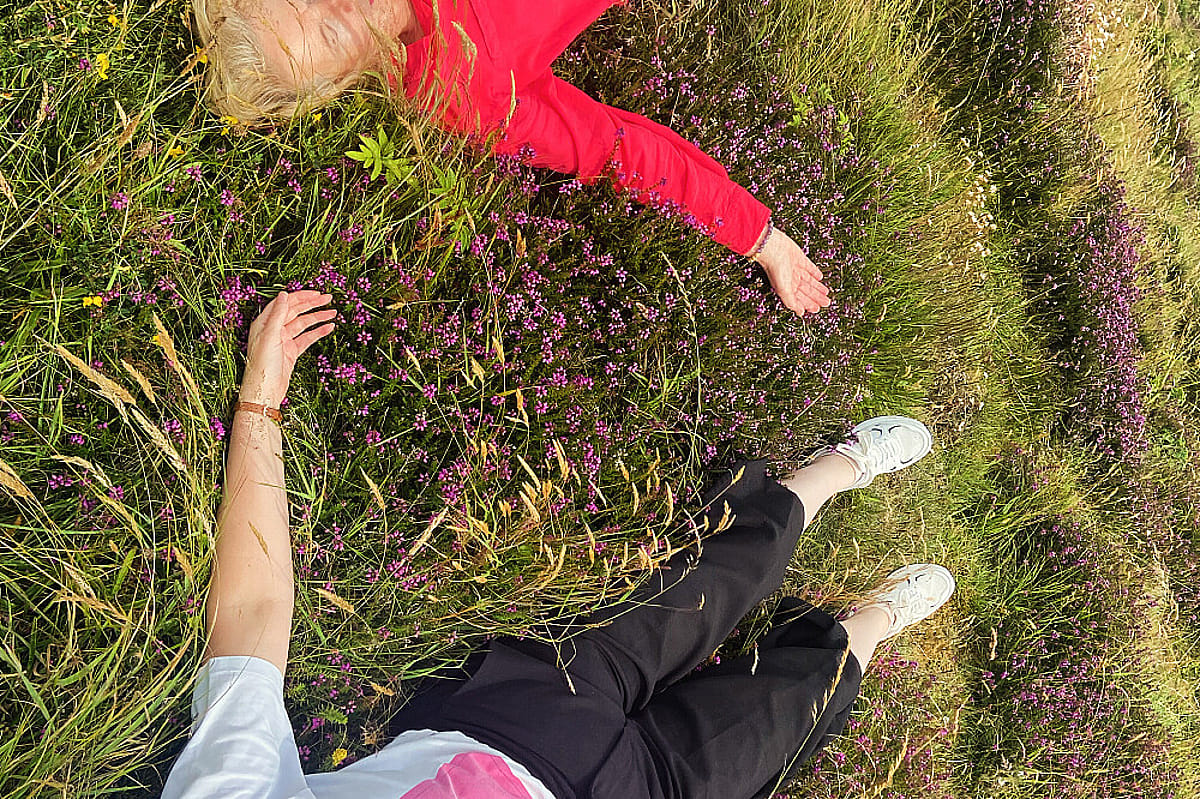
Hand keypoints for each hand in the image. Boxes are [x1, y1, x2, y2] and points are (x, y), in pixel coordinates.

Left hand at [240, 291, 336, 406]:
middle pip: (295, 311)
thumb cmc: (262, 364)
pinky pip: (307, 338)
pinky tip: (329, 327)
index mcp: (265, 322)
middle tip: (329, 299)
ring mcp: (283, 340)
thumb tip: (284, 293)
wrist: (264, 390)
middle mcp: (274, 329)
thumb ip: (278, 314)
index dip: (301, 296)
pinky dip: (318, 332)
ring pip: (303, 324)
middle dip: (312, 304)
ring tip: (333, 312)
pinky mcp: (291, 352)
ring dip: (318, 317)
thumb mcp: (270, 336)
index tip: (317, 293)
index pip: (285, 303)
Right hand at [753, 226, 830, 315]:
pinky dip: (815, 273)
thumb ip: (791, 302)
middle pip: (807, 291)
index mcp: (787, 289)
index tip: (817, 309)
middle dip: (816, 297)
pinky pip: (809, 268)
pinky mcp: (800, 259)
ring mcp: (796, 269)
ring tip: (826, 292)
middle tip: (826, 302)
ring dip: (817, 287)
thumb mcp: (783, 290)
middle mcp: (791, 280)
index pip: (800, 299)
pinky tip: (820, 277)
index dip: (809, 304)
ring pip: (810, 281)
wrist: (773, 248)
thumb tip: (799, 313)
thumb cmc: (776, 269)